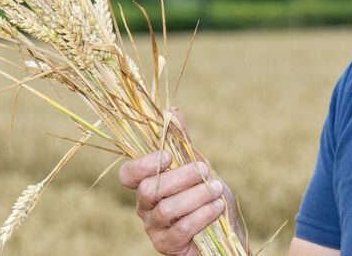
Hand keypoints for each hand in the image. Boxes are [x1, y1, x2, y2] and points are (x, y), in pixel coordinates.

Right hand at [118, 111, 237, 255]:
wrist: (223, 232)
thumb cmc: (207, 198)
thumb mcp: (198, 168)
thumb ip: (182, 144)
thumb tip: (173, 110)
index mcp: (147, 185)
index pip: (128, 175)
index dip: (144, 164)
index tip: (169, 156)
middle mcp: (144, 207)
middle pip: (149, 189)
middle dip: (181, 177)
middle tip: (206, 171)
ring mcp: (153, 228)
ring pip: (167, 209)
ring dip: (197, 196)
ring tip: (217, 190)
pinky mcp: (166, 246)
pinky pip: (180, 230)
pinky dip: (201, 215)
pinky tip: (217, 207)